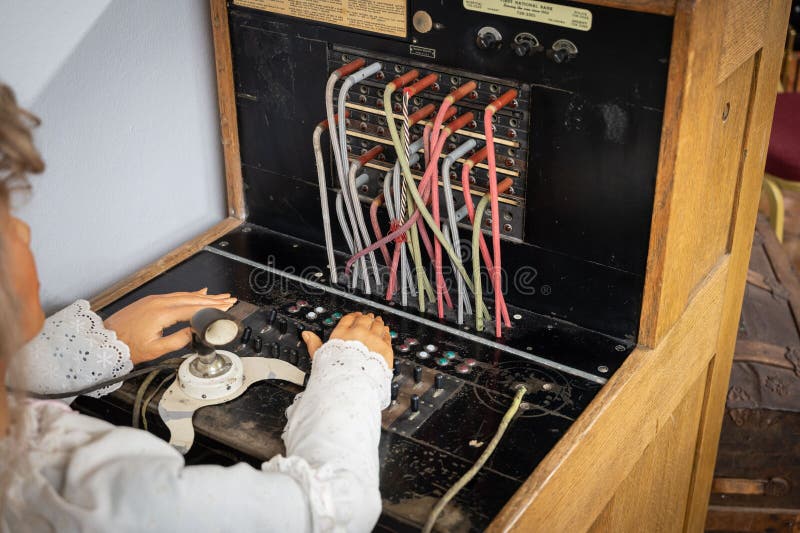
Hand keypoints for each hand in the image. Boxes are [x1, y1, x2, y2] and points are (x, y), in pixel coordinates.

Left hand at [104, 289, 236, 363]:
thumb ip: (178, 340)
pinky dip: (189, 295)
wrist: (105, 340)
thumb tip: (194, 333)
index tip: (225, 307)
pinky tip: (197, 294)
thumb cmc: (127, 346)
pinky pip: (175, 295)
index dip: (212, 308)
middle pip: (192, 299)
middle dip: (212, 299)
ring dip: (203, 296)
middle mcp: (159, 302)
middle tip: (228, 299)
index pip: (194, 309)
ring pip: (184, 295)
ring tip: (218, 297)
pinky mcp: (150, 301)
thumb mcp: (155, 350)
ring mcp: (154, 300)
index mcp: (162, 313)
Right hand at [301, 312, 392, 367]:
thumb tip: (307, 335)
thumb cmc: (336, 374)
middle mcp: (358, 335)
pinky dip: (386, 332)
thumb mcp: (320, 357)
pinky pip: (387, 336)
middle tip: (369, 317)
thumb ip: (314, 344)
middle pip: (365, 320)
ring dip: (378, 323)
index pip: (349, 319)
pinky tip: (386, 332)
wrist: (353, 386)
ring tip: (378, 322)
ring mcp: (373, 340)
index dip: (353, 316)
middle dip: (367, 318)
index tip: (355, 316)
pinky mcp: (384, 349)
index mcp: (342, 335)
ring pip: (378, 325)